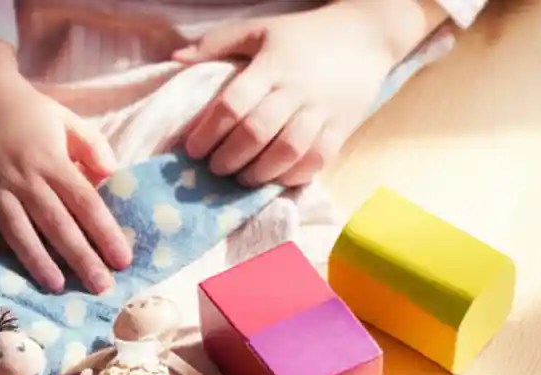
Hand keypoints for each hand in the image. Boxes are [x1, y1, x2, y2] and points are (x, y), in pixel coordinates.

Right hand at [0, 39, 130, 293]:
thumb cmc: (22, 106)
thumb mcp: (64, 116)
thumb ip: (92, 145)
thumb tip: (112, 175)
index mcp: (50, 160)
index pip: (85, 202)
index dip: (105, 233)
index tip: (123, 261)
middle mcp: (21, 176)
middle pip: (56, 224)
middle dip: (80, 258)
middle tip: (99, 287)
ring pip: (15, 230)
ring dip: (36, 261)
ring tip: (56, 286)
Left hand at [175, 0, 445, 186]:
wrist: (365, 36)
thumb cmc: (303, 36)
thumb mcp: (260, 30)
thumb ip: (217, 43)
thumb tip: (175, 59)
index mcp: (272, 65)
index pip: (234, 103)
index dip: (209, 131)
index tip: (193, 149)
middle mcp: (296, 89)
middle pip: (257, 132)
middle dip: (229, 158)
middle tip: (214, 168)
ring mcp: (322, 110)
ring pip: (288, 151)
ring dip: (259, 173)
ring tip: (242, 178)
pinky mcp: (343, 127)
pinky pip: (318, 160)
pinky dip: (294, 176)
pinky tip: (276, 179)